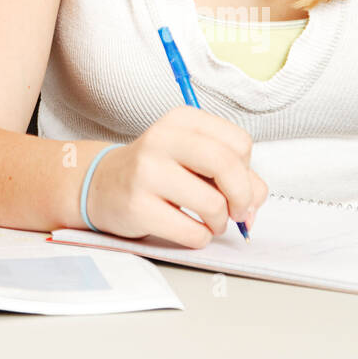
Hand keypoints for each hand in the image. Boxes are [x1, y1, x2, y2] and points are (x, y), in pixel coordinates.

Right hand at [87, 107, 266, 247]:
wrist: (103, 184)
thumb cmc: (158, 171)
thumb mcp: (193, 158)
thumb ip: (234, 173)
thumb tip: (254, 203)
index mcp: (181, 120)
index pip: (239, 142)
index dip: (246, 170)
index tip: (234, 183)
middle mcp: (162, 139)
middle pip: (228, 165)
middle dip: (242, 197)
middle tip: (236, 211)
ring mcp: (146, 172)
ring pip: (213, 204)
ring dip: (220, 222)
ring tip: (209, 222)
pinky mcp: (138, 206)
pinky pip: (193, 232)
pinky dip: (200, 238)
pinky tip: (188, 229)